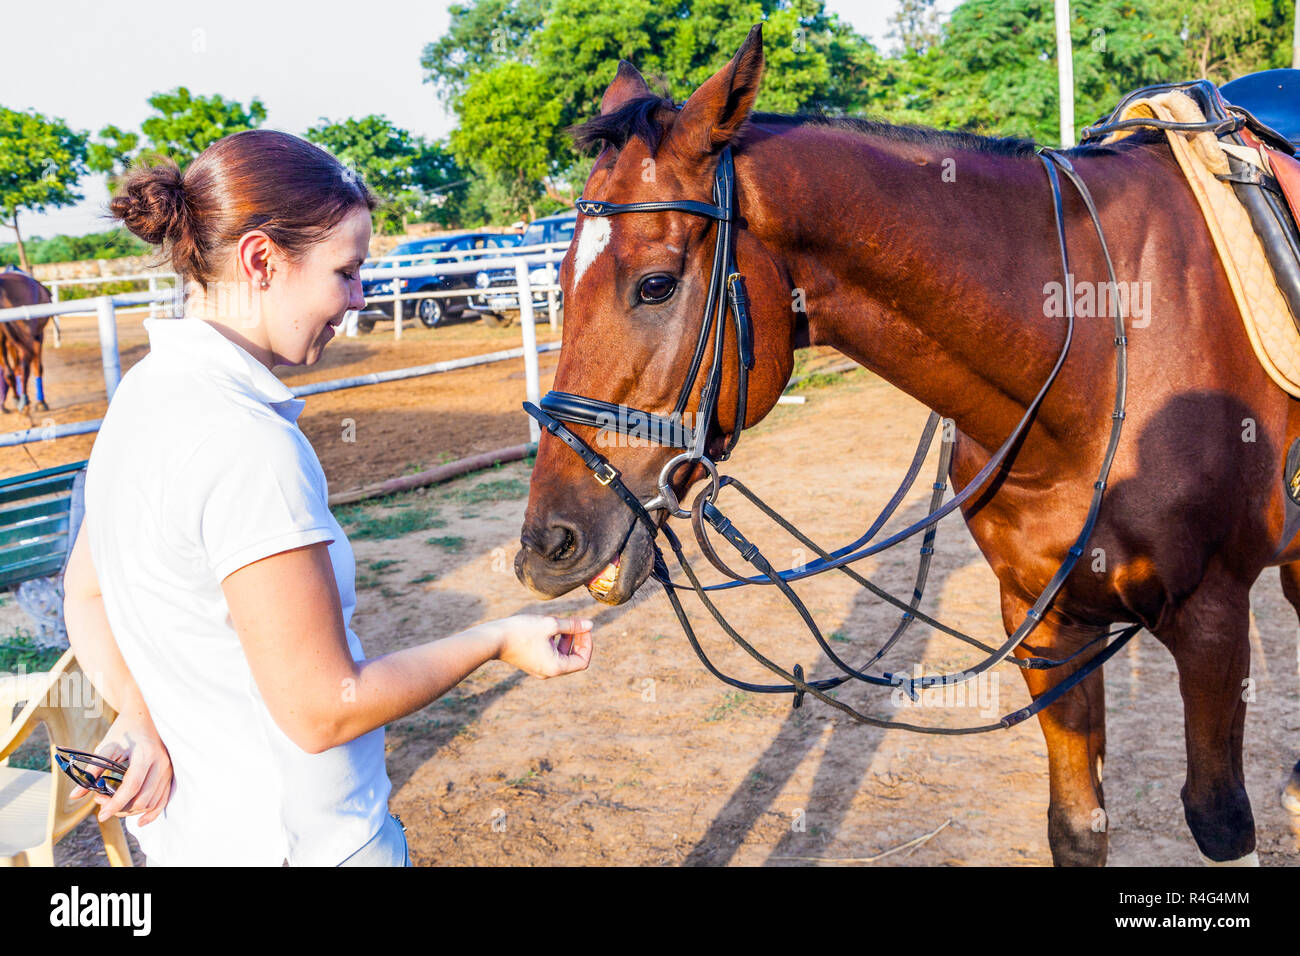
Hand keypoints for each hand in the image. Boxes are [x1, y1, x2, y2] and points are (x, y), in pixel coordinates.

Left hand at [68, 711, 173, 825]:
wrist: (144, 718)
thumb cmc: (123, 732)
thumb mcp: (106, 748)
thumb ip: (92, 771)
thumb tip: (74, 795)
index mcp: (146, 754)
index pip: (132, 786)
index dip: (116, 803)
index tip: (100, 815)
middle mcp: (162, 764)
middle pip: (142, 798)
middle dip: (120, 807)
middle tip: (100, 800)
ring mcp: (168, 770)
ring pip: (151, 802)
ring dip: (131, 810)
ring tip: (112, 801)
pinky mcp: (170, 775)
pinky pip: (163, 800)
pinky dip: (152, 813)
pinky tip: (140, 822)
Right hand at [495, 614, 593, 677]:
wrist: (493, 639)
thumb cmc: (522, 631)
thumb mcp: (550, 624)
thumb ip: (572, 625)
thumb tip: (590, 624)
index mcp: (556, 667)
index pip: (583, 661)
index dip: (587, 644)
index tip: (583, 628)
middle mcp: (549, 672)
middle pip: (573, 659)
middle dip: (578, 640)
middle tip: (576, 624)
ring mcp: (539, 669)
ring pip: (562, 656)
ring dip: (566, 640)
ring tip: (561, 624)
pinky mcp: (531, 663)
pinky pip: (550, 655)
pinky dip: (554, 642)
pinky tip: (548, 628)